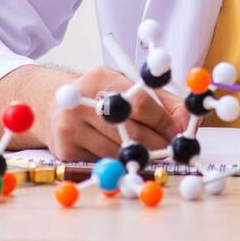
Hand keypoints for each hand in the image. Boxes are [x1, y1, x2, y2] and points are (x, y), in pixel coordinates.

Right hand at [44, 66, 189, 160]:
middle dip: (158, 143)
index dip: (164, 120)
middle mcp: (82, 101)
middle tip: (173, 150)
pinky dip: (120, 163)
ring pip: (119, 151)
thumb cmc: (101, 98)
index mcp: (101, 78)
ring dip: (141, 157)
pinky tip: (124, 157)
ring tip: (152, 154)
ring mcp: (70, 128)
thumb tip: (188, 123)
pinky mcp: (66, 151)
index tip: (179, 132)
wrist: (52, 107)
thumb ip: (162, 102)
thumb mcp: (127, 87)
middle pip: (131, 130)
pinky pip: (104, 163)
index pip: (141, 101)